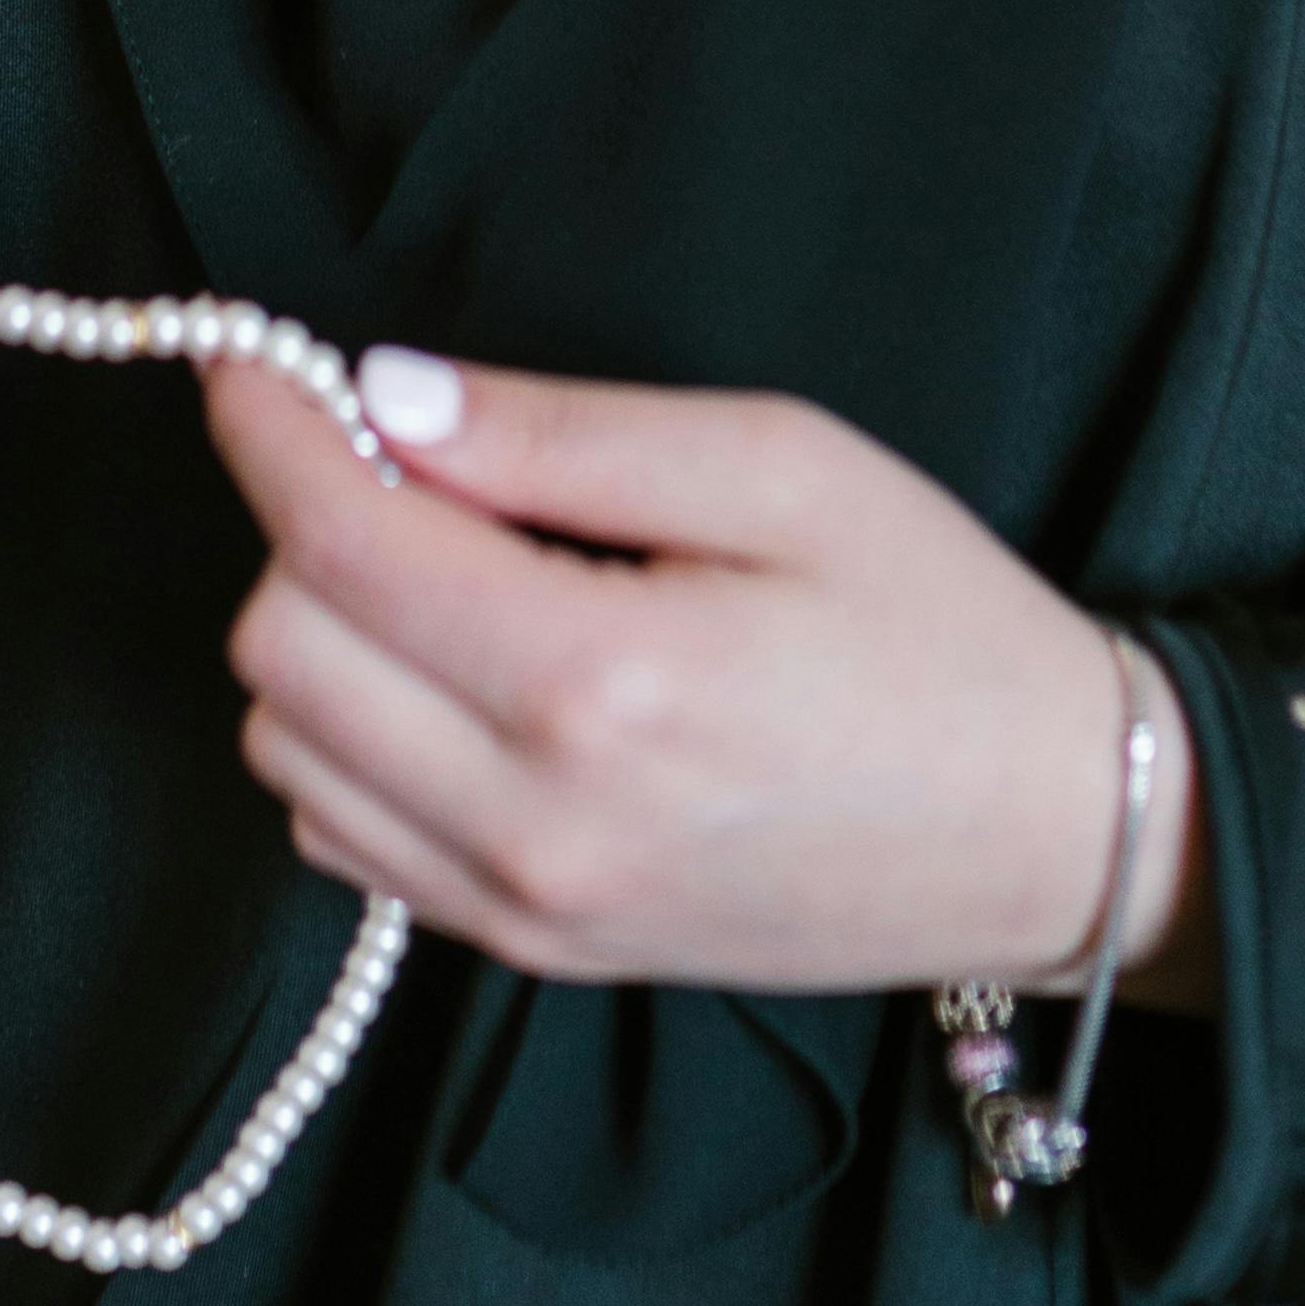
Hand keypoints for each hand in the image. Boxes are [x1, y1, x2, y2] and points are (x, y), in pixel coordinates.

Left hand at [207, 352, 1209, 1008]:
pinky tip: (459, 674)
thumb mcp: (781, 468)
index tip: (252, 350)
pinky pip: (350, 841)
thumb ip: (566, 435)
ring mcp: (532, 912)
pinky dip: (353, 741)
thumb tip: (387, 394)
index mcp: (604, 685)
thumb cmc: (939, 627)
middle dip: (307, 526)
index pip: (338, 545)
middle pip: (280, 651)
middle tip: (408, 456)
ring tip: (455, 568)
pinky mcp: (540, 955)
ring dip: (325, 638)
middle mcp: (539, 823)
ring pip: (290, 753)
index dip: (271, 426)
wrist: (1053, 832)